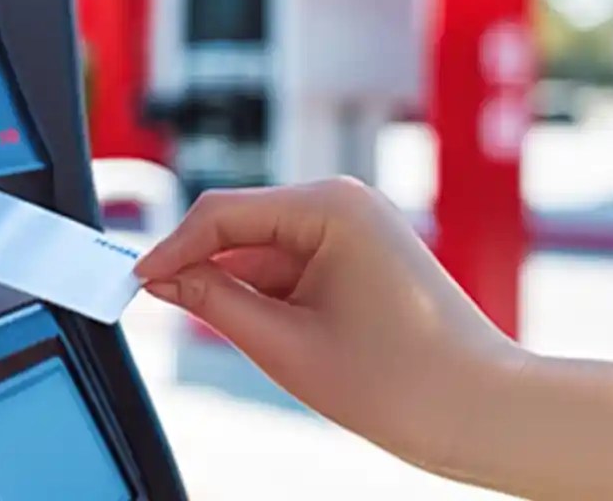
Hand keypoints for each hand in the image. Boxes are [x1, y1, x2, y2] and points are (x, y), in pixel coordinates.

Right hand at [134, 178, 526, 474]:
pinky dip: (269, 298)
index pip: (223, 213)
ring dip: (239, 290)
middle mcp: (344, 203)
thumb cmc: (399, 380)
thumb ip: (213, 302)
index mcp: (330, 205)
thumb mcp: (285, 344)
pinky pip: (294, 268)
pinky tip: (270, 337)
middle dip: (203, 269)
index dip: (172, 249)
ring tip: (244, 341)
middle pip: (242, 227)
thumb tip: (164, 277)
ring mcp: (355, 228)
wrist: (479, 410)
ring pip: (265, 253)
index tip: (133, 283)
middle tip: (157, 309)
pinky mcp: (360, 256)